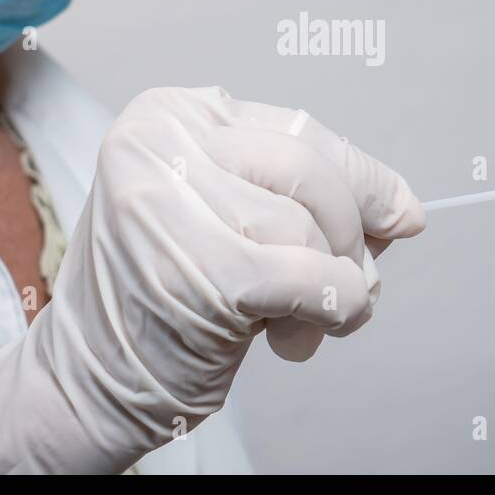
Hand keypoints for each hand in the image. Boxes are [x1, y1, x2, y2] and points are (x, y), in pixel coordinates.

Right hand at [0, 86, 423, 472]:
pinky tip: (304, 334)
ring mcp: (171, 207)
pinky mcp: (201, 271)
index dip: (359, 177)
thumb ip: (304, 196)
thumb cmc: (165, 293)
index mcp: (167, 116)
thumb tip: (404, 209)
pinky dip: (335, 307)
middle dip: (350, 229)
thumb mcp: (227, 216)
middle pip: (308, 167)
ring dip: (332, 282)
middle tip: (350, 275)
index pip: (297, 128)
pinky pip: (313, 278)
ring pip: (309, 227)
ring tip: (299, 320)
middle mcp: (158, 146)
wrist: (89, 377)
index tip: (396, 213)